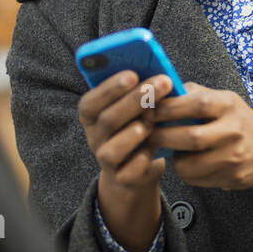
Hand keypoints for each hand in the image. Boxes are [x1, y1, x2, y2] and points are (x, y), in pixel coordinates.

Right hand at [77, 70, 171, 251]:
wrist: (137, 169)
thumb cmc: (138, 125)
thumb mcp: (135, 108)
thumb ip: (139, 92)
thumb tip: (159, 72)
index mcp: (92, 117)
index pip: (90, 102)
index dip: (109, 88)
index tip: (132, 73)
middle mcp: (95, 138)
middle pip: (108, 120)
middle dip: (136, 100)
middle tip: (162, 84)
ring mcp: (106, 161)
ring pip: (112, 150)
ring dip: (135, 133)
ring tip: (153, 122)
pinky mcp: (123, 179)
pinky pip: (130, 171)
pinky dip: (143, 158)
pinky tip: (156, 147)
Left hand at [144, 83, 252, 210]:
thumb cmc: (239, 121)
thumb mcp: (224, 100)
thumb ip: (193, 94)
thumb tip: (158, 92)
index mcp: (228, 105)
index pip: (194, 104)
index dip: (166, 108)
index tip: (146, 110)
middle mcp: (233, 130)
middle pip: (188, 137)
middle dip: (160, 136)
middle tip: (145, 133)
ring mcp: (232, 157)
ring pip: (188, 164)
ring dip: (172, 157)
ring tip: (167, 148)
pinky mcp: (230, 178)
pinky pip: (194, 179)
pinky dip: (184, 171)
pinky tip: (187, 161)